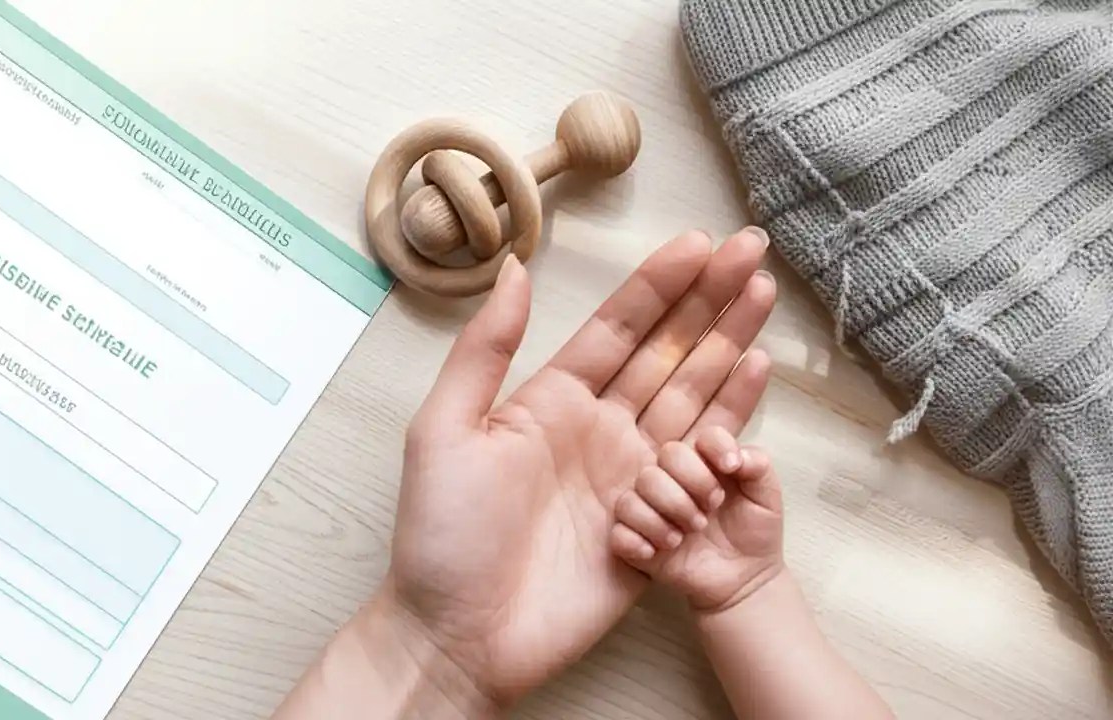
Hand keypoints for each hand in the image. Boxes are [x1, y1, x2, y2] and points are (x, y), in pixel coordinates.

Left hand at [383, 229, 776, 707]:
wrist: (462, 634)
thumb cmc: (441, 536)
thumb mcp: (444, 431)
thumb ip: (484, 351)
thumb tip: (513, 268)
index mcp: (548, 400)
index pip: (615, 328)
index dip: (657, 284)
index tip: (698, 243)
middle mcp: (595, 427)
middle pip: (665, 350)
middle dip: (707, 299)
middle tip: (750, 249)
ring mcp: (629, 472)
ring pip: (691, 393)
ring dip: (728, 342)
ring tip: (764, 292)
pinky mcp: (656, 519)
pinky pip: (701, 458)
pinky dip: (734, 414)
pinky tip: (758, 369)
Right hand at [610, 427, 783, 612]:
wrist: (744, 579)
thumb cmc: (752, 533)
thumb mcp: (766, 496)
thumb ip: (759, 466)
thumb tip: (737, 456)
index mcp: (704, 463)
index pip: (701, 438)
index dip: (716, 447)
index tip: (732, 468)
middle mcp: (673, 479)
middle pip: (665, 457)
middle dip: (692, 482)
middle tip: (710, 511)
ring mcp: (651, 508)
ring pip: (637, 492)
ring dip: (666, 513)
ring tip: (686, 535)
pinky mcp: (636, 539)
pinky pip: (619, 531)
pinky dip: (638, 539)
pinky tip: (660, 551)